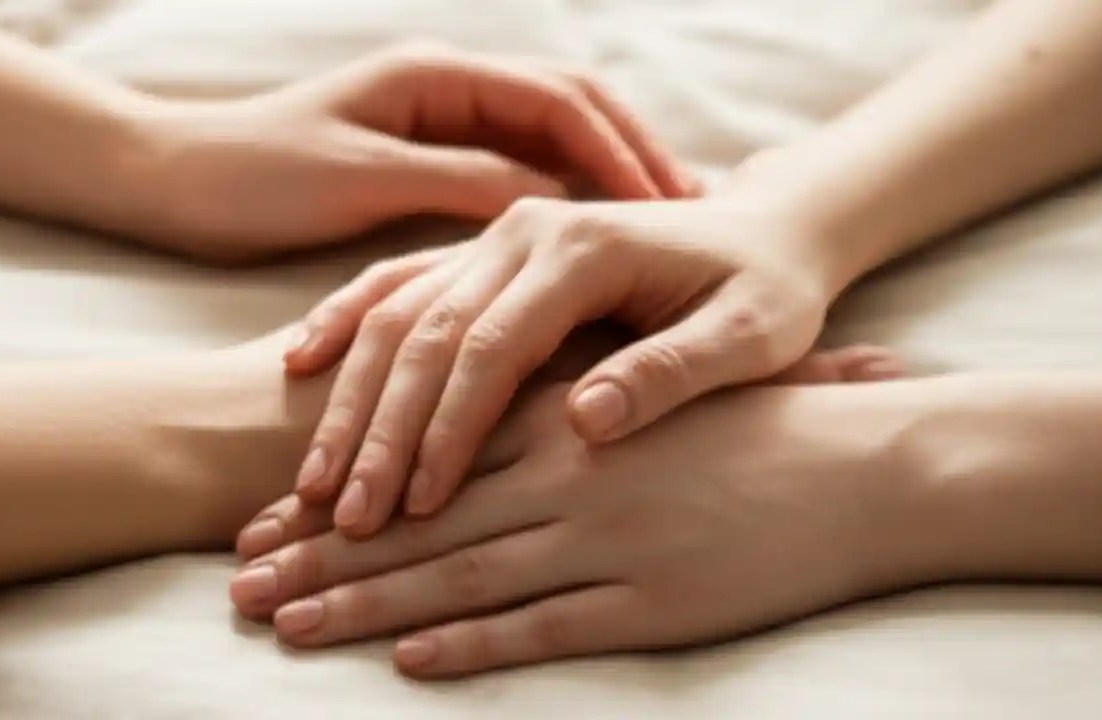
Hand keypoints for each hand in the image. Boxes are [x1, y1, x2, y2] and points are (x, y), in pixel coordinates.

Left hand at [131, 42, 692, 261]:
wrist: (170, 180)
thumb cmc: (252, 174)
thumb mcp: (359, 176)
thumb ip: (458, 181)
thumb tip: (553, 208)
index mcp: (438, 81)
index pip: (559, 102)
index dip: (622, 153)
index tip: (673, 204)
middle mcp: (447, 99)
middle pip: (570, 118)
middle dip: (633, 163)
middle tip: (693, 213)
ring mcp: (441, 136)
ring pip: (550, 153)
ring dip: (607, 188)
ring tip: (666, 234)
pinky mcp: (428, 178)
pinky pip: (514, 191)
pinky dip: (560, 217)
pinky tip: (593, 255)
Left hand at [229, 378, 933, 678]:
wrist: (862, 466)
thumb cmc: (758, 422)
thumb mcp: (654, 390)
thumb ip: (568, 403)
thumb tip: (490, 425)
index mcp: (564, 423)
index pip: (425, 459)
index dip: (342, 493)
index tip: (267, 520)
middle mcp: (568, 480)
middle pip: (420, 524)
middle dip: (320, 555)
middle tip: (239, 584)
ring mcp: (606, 544)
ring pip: (458, 577)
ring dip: (364, 605)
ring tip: (286, 627)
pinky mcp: (649, 604)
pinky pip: (542, 628)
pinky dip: (470, 643)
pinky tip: (408, 659)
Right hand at [282, 188, 886, 535]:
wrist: (762, 231)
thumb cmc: (766, 289)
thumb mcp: (750, 335)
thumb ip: (671, 373)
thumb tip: (587, 421)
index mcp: (584, 247)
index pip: (491, 345)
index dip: (449, 429)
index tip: (419, 505)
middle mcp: (525, 233)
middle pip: (426, 333)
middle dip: (382, 431)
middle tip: (346, 518)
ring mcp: (496, 238)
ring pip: (397, 314)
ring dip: (353, 399)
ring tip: (313, 483)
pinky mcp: (481, 253)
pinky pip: (395, 284)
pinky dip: (347, 326)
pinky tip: (300, 368)